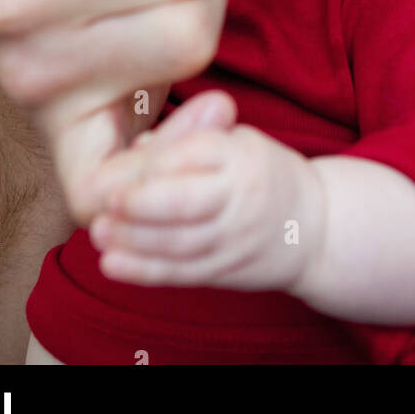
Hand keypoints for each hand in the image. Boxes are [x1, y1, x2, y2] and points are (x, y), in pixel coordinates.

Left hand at [86, 91, 326, 294]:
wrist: (315, 226)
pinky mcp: (227, 270)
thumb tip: (134, 147)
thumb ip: (185, 141)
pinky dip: (144, 271)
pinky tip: (112, 263)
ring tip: (99, 231)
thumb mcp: (235, 140)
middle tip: (108, 202)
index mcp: (240, 153)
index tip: (125, 160)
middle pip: (188, 201)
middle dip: (144, 203)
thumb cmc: (260, 173)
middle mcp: (240, 194)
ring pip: (181, 242)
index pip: (195, 152)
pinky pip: (183, 273)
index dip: (156, 160)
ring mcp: (234, 236)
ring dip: (136, 240)